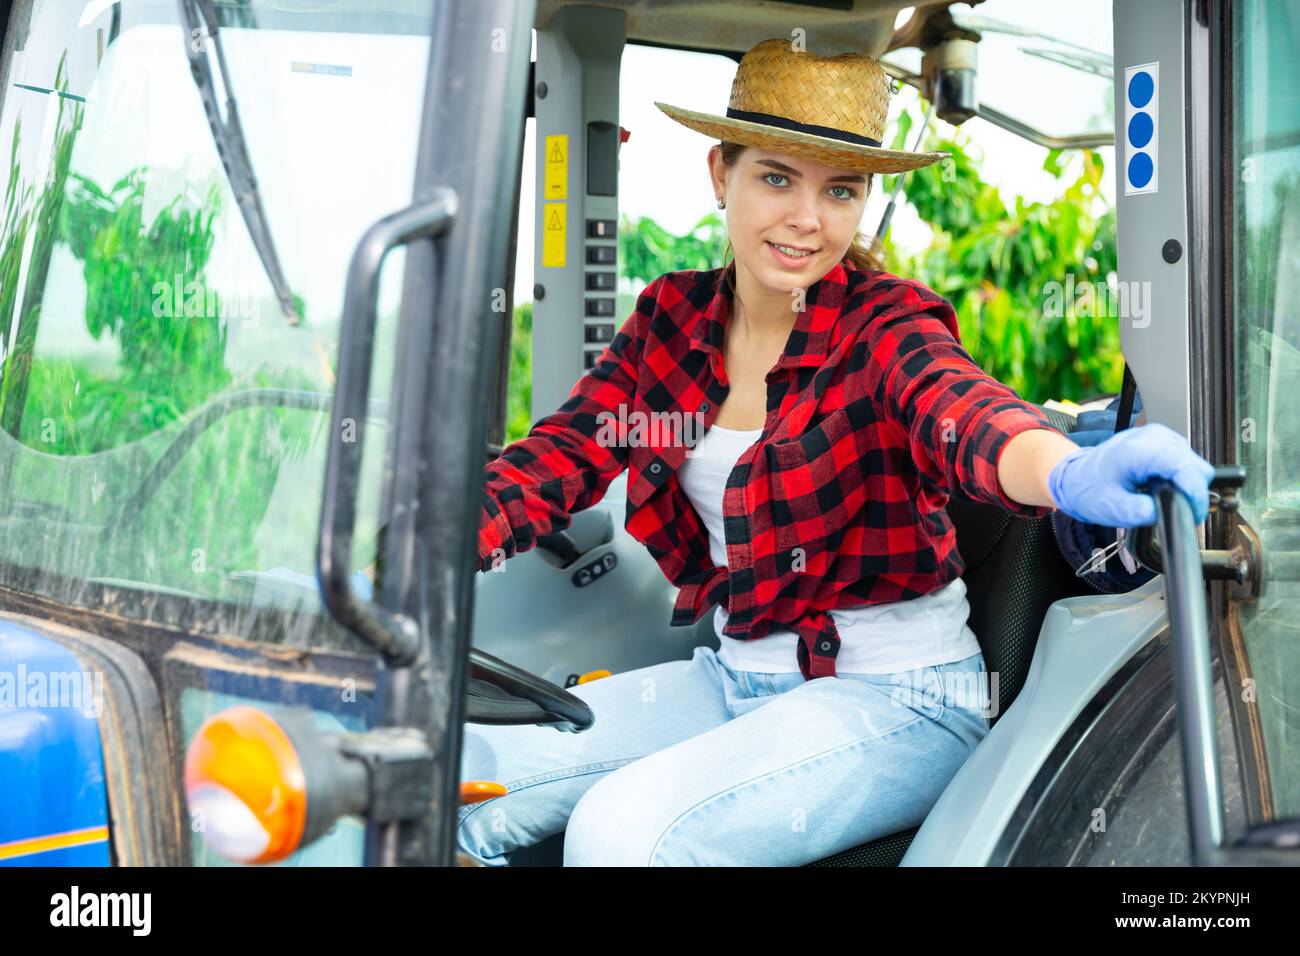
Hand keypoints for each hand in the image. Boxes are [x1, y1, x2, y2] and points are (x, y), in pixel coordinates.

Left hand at [1047, 422, 1215, 527]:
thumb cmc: (1089, 489)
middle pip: (1194, 466)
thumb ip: (1141, 512)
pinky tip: (1160, 486)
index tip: (1194, 514)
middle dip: (1191, 492)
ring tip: (1161, 497)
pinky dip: (1179, 478)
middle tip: (1175, 510)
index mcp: (1139, 450)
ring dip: (1185, 485)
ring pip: (1193, 464)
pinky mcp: (1162, 441)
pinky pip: (1184, 461)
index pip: (1185, 467)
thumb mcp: (1112, 508)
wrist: (1077, 477)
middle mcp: (1153, 437)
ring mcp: (1159, 436)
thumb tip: (1166, 512)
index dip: (1195, 493)